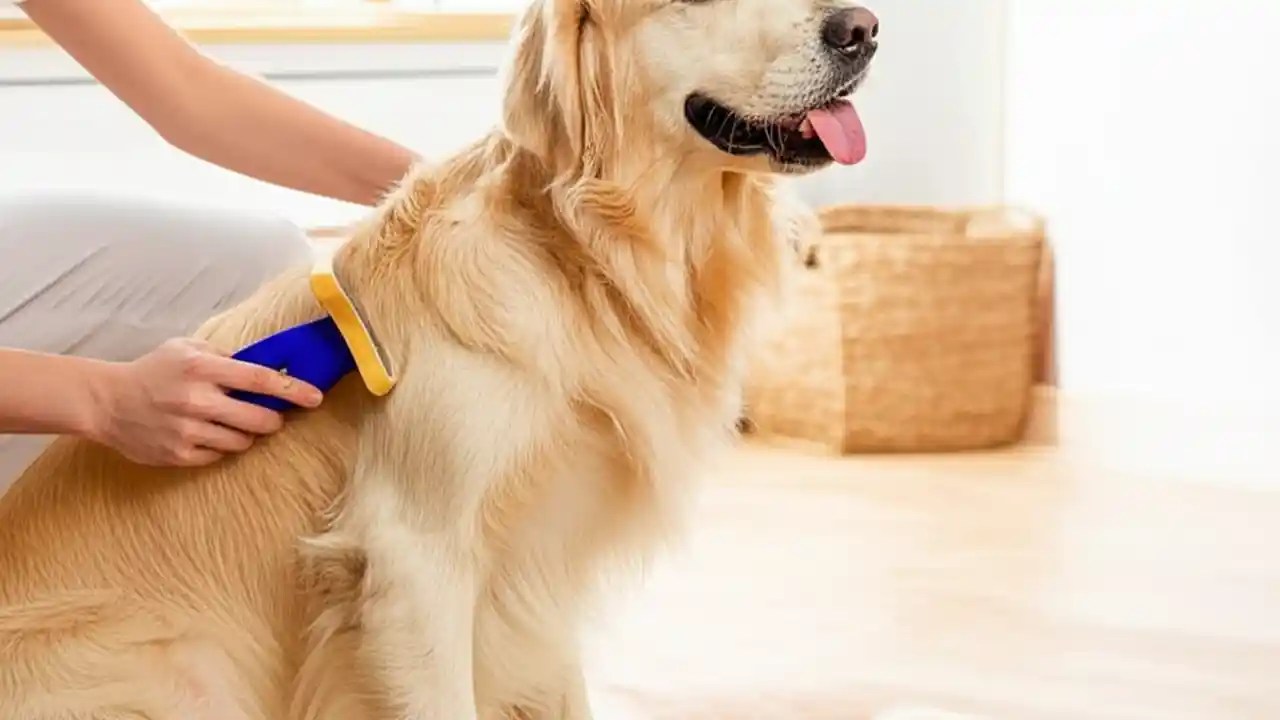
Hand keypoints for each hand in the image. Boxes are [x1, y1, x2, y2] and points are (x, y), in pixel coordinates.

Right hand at [87, 337, 322, 466]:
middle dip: (273, 419)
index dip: (293, 389)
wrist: (107, 402)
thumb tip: (270, 365)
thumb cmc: (154, 370)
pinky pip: (219, 455)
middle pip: (259, 419)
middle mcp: (197, 400)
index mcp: (201, 368)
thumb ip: (226, 356)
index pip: (260, 379)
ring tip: (230, 422)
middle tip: (271, 416)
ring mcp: (187, 430)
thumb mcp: (187, 348)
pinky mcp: (179, 454)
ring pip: (242, 441)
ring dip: (246, 434)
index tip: (316, 397)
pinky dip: (221, 446)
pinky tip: (207, 434)